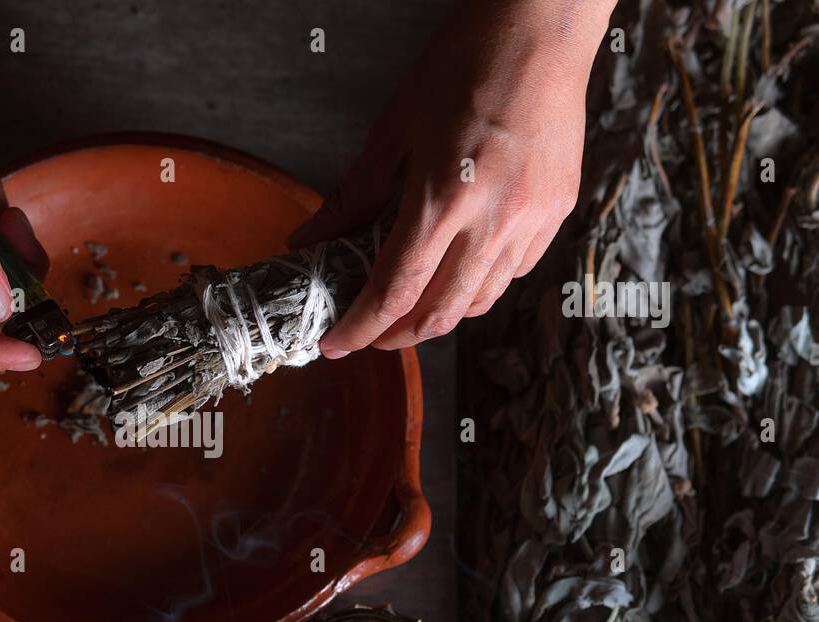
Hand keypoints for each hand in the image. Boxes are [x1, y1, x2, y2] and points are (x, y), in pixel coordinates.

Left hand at [290, 0, 614, 355]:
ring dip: (438, 318)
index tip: (334, 345)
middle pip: (439, 313)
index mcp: (443, 198)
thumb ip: (353, 197)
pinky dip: (477, 286)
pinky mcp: (557, 213)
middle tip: (369, 337)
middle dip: (396, 337)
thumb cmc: (464, 66)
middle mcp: (493, 221)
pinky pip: (512, 273)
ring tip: (408, 311)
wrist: (541, 28)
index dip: (360, 328)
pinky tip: (456, 273)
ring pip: (479, 302)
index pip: (395, 291)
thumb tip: (308, 242)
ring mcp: (531, 221)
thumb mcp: (394, 131)